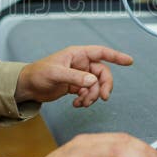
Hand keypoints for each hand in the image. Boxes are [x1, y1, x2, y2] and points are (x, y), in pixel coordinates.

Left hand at [14, 45, 132, 106]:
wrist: (27, 87)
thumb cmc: (37, 74)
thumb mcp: (55, 74)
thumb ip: (75, 77)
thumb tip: (93, 81)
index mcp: (77, 54)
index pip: (101, 52)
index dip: (116, 56)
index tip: (129, 61)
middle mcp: (80, 64)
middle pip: (102, 73)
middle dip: (103, 86)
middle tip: (102, 98)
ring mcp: (78, 75)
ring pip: (95, 86)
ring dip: (92, 96)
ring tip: (81, 103)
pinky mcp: (75, 86)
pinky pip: (88, 93)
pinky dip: (85, 100)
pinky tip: (76, 104)